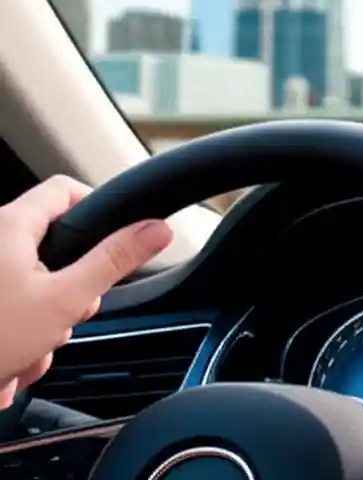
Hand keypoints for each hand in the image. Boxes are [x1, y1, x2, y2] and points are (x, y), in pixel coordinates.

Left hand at [0, 176, 172, 408]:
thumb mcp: (65, 300)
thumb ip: (114, 259)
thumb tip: (156, 229)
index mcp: (9, 225)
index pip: (66, 191)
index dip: (98, 211)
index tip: (115, 241)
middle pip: (52, 249)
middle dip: (67, 292)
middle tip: (68, 316)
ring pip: (30, 287)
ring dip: (40, 324)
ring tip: (28, 353)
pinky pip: (7, 307)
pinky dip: (15, 334)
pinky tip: (9, 362)